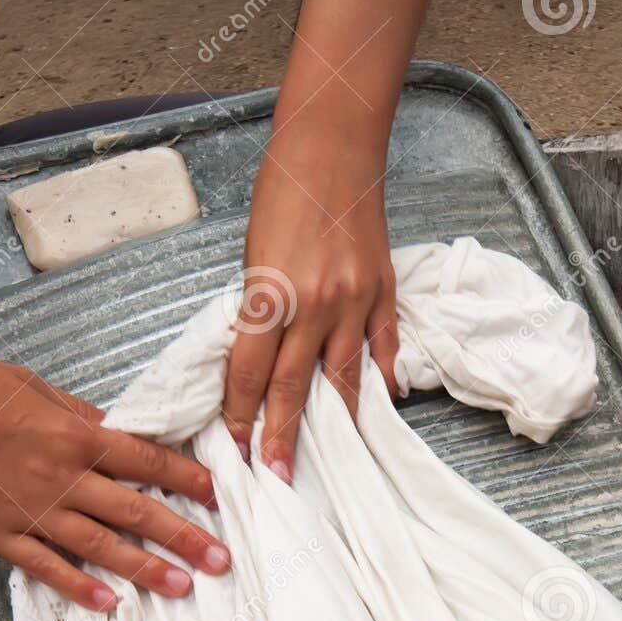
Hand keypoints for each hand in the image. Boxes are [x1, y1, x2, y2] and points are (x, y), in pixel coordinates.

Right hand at [0, 343, 230, 609]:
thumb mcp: (34, 387)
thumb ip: (81, 416)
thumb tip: (119, 432)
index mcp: (75, 434)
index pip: (148, 459)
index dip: (188, 479)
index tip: (216, 496)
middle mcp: (62, 477)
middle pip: (137, 512)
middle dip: (185, 537)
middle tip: (222, 560)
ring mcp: (32, 511)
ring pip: (102, 547)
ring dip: (146, 570)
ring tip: (182, 588)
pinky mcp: (1, 536)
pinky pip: (48, 567)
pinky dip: (79, 587)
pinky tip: (108, 603)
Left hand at [223, 119, 399, 482]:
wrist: (333, 145)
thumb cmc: (282, 192)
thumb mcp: (253, 254)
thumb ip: (259, 309)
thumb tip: (260, 361)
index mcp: (270, 292)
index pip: (249, 372)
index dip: (241, 415)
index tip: (238, 449)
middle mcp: (314, 304)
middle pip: (294, 387)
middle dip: (283, 436)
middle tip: (278, 476)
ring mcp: (354, 300)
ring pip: (344, 378)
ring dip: (335, 424)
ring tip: (332, 458)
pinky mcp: (384, 291)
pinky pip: (384, 347)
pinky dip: (383, 378)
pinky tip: (383, 406)